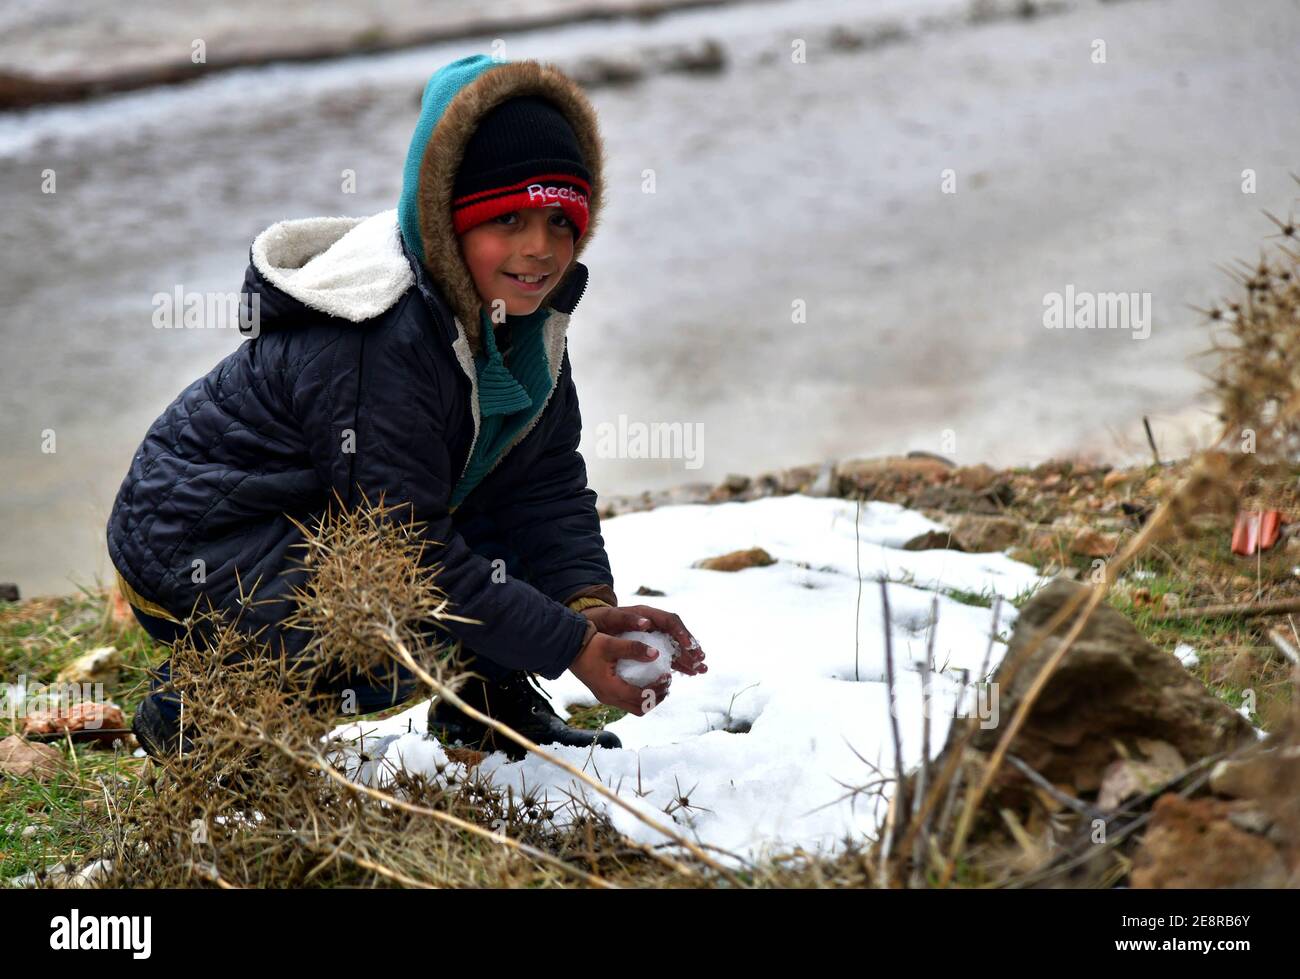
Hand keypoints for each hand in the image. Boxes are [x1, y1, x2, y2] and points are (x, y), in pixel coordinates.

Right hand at [569, 631, 670, 714]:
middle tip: (666, 681)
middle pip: (640, 708)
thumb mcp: (612, 644)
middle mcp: (609, 698)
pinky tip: (646, 680)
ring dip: (649, 698)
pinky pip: (627, 701)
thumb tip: (656, 654)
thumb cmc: (590, 646)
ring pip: (634, 707)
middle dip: (656, 697)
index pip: (641, 697)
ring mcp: (606, 697)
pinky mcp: (605, 692)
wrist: (568, 648)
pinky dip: (640, 695)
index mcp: (611, 689)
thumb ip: (633, 648)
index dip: (657, 689)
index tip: (666, 676)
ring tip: (659, 683)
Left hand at [577, 604, 706, 675]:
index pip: (671, 621)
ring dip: (689, 657)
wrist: (589, 626)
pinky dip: (679, 663)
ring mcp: (653, 635)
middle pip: (678, 634)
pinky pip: (669, 654)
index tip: (688, 646)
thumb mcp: (610, 617)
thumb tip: (646, 622)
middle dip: (690, 648)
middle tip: (700, 661)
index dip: (682, 633)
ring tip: (701, 670)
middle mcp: (654, 623)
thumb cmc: (599, 620)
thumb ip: (627, 618)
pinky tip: (689, 672)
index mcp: (647, 613)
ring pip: (676, 645)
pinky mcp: (650, 645)